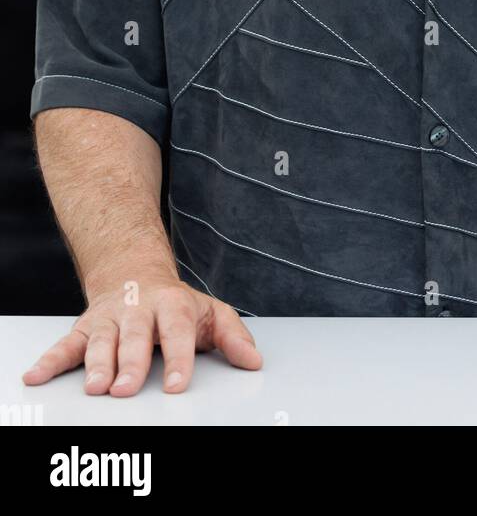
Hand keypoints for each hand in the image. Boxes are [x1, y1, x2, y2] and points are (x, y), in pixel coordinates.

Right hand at [22, 269, 261, 395]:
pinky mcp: (85, 328)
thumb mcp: (209, 312)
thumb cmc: (176, 304)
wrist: (134, 271)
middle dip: (130, 364)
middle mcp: (138, 310)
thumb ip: (233, 336)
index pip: (177, 331)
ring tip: (95, 388)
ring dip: (97, 364)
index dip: (178, 358)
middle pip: (135, 337)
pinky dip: (50, 360)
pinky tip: (37, 376)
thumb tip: (254, 361)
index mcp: (172, 305)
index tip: (177, 385)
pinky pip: (66, 345)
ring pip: (101, 341)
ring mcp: (109, 318)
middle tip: (126, 390)